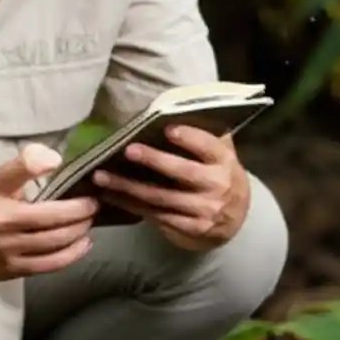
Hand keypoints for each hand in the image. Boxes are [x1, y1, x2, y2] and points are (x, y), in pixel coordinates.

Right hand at [0, 143, 98, 281]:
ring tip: (89, 221)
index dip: (39, 163)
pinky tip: (84, 243)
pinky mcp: (14, 269)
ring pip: (55, 240)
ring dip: (79, 230)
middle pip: (50, 216)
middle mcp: (1, 219)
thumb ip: (24, 168)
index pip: (18, 171)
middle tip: (93, 204)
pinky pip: (51, 263)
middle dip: (79, 210)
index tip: (59, 162)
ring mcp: (8, 247)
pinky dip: (73, 253)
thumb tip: (56, 160)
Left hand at [93, 125, 249, 250]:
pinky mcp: (190, 229)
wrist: (237, 220)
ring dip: (128, 187)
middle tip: (127, 150)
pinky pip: (156, 216)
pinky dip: (131, 205)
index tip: (167, 129)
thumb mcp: (220, 155)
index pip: (208, 146)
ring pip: (161, 197)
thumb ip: (203, 136)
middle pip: (182, 172)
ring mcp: (204, 210)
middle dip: (154, 160)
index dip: (190, 138)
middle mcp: (217, 185)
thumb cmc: (219, 176)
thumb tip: (169, 110)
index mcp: (224, 160)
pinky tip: (111, 196)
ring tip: (102, 177)